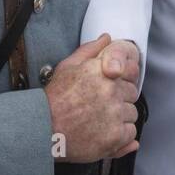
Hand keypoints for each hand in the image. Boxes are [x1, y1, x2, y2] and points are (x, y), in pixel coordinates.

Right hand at [44, 34, 139, 162]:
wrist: (42, 130)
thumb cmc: (54, 99)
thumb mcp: (67, 67)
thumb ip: (90, 50)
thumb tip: (107, 38)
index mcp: (102, 71)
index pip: (130, 72)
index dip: (121, 82)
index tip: (110, 91)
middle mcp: (111, 90)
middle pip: (132, 94)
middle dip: (120, 100)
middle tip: (100, 108)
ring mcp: (114, 113)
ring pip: (131, 114)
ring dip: (120, 119)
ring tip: (99, 122)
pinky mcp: (115, 136)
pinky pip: (131, 134)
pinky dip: (121, 136)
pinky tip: (103, 134)